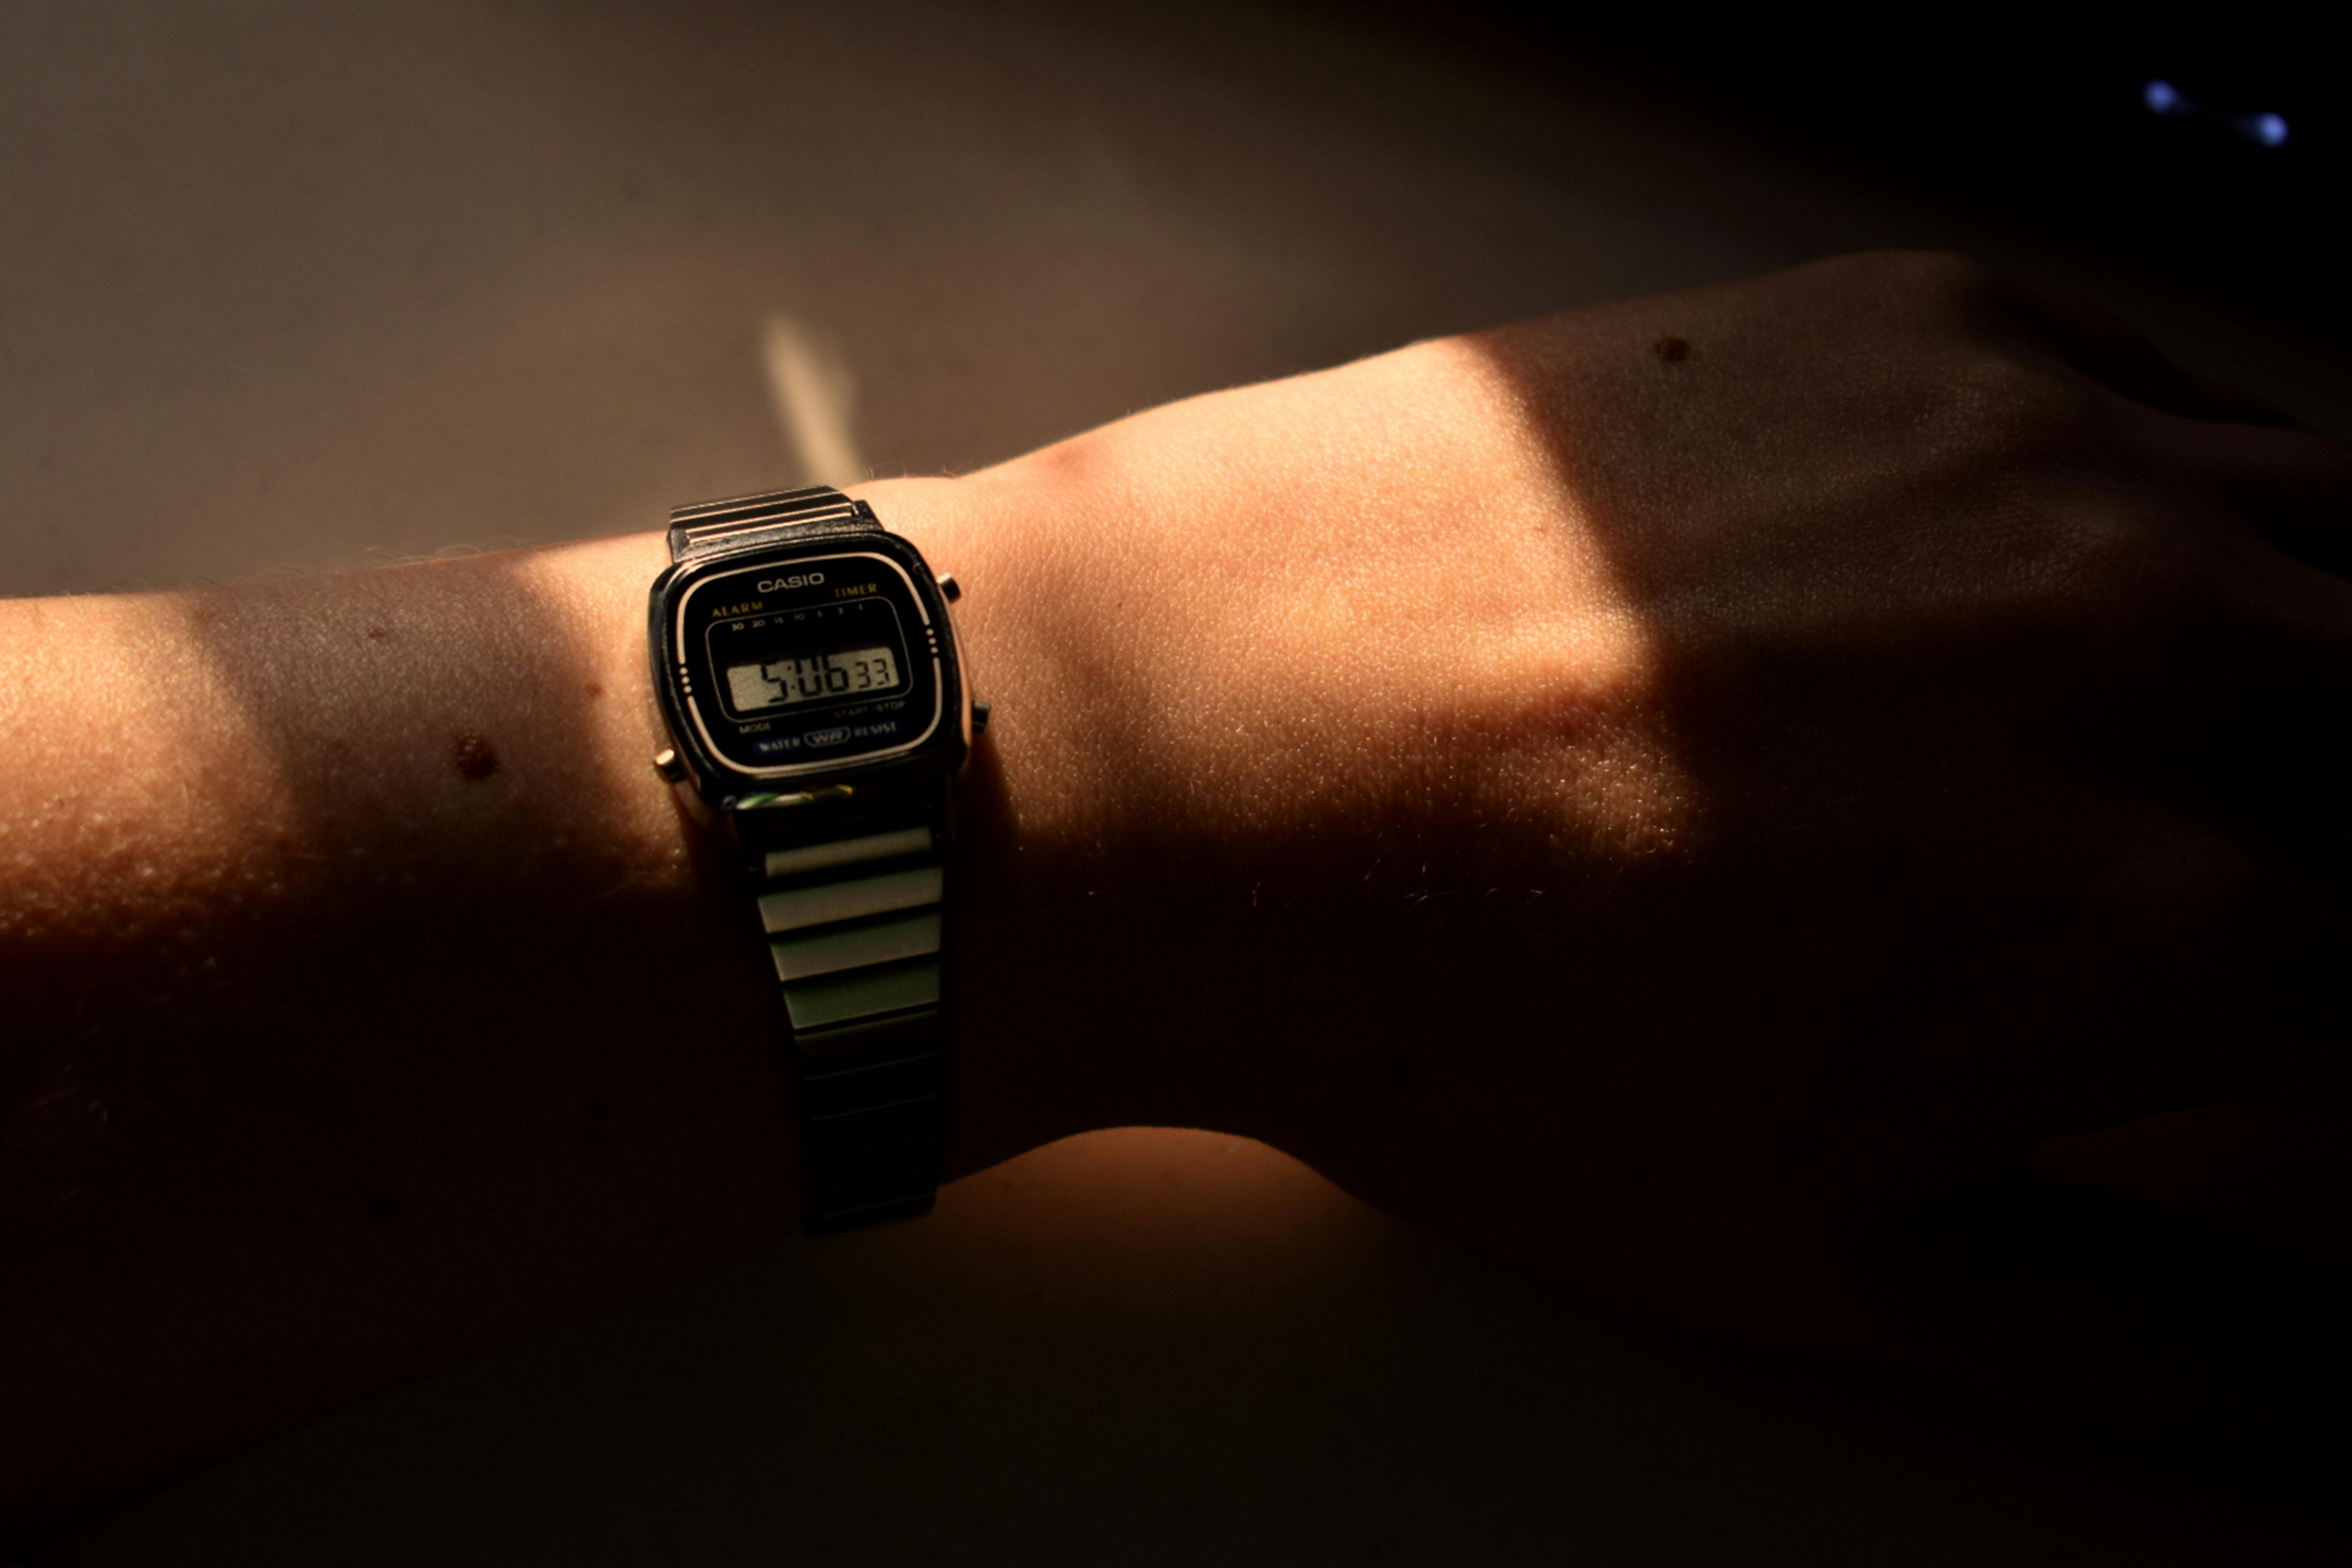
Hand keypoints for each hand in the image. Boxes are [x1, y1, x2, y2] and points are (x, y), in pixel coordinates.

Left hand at [939, 252, 2351, 1410]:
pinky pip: (2176, 397)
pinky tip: (2056, 585)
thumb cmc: (1459, 1016)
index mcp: (2168, 917)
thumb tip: (2336, 1409)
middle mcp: (2160, 645)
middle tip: (2250, 896)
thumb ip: (2154, 1349)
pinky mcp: (1924, 317)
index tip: (2283, 1063)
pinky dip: (2183, 504)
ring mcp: (2045, 448)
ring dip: (2318, 661)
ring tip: (2188, 751)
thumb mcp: (1815, 1259)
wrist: (1202, 748)